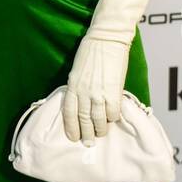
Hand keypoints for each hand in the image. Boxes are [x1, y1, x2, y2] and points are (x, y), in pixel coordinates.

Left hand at [62, 0, 152, 144]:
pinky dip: (112, 118)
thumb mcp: (77, 70)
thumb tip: (82, 102)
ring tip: (101, 133)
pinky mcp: (113, 92)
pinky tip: (113, 118)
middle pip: (83, 120)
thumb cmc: (92, 51)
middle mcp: (83, 92)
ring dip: (100, 130)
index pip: (69, 113)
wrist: (107, 39)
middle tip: (88, 142)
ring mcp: (98, 94)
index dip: (71, 127)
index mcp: (72, 85)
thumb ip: (78, 86)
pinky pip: (113, 113)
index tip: (73, 137)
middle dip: (86, 134)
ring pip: (98, 120)